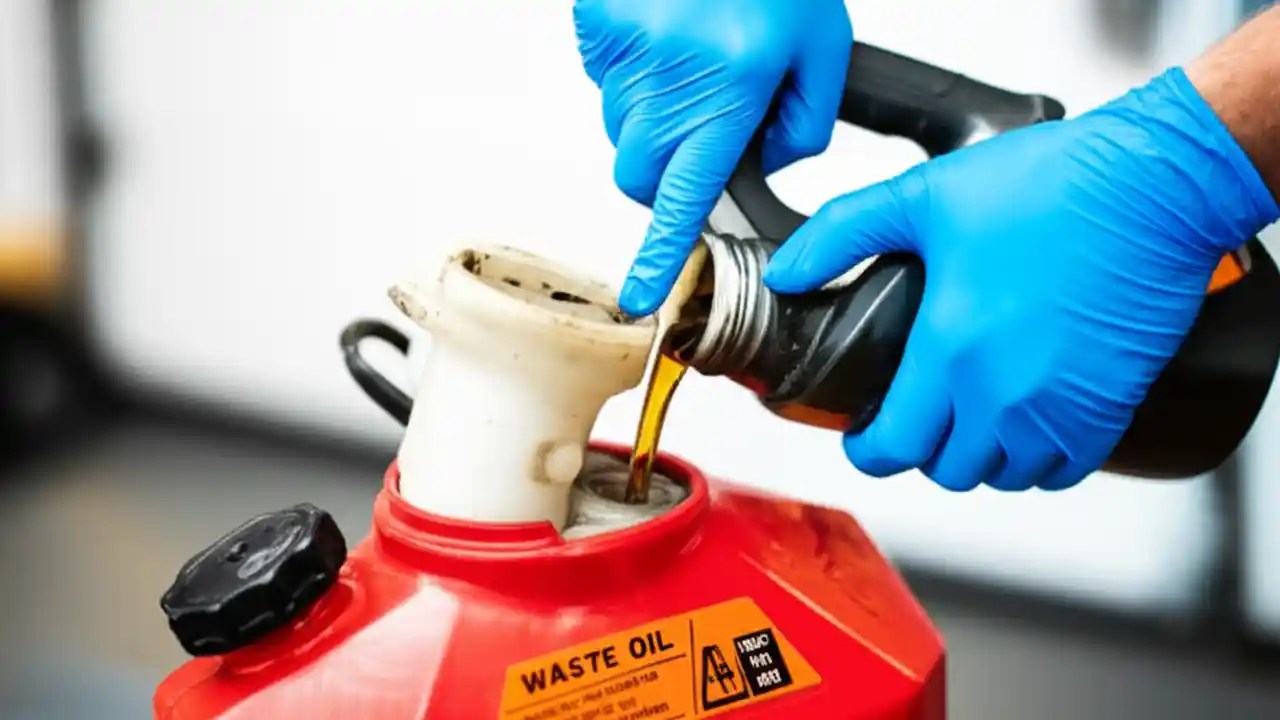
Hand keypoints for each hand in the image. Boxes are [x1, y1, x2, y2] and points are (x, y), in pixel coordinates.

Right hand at [574, 0, 851, 315]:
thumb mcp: (822, 46)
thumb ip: (806, 121)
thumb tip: (767, 160)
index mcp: (726, 93)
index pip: (686, 198)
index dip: (661, 255)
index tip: (642, 296)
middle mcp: (666, 83)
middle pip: (641, 176)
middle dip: (667, 173)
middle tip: (700, 132)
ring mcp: (623, 56)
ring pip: (622, 131)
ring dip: (651, 121)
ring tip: (688, 63)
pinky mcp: (597, 28)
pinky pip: (606, 79)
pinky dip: (633, 74)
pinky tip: (665, 35)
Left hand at [763, 69, 1278, 491]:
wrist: (1154, 183)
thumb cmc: (1050, 183)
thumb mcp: (923, 195)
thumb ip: (843, 233)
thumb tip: (786, 272)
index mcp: (950, 349)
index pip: (895, 445)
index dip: (868, 450)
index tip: (861, 439)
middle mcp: (1004, 394)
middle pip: (948, 468)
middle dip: (921, 450)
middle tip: (915, 417)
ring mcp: (1061, 408)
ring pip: (1005, 475)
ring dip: (979, 457)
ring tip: (969, 418)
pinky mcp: (1111, 406)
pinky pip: (1064, 471)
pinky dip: (1038, 462)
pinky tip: (1026, 427)